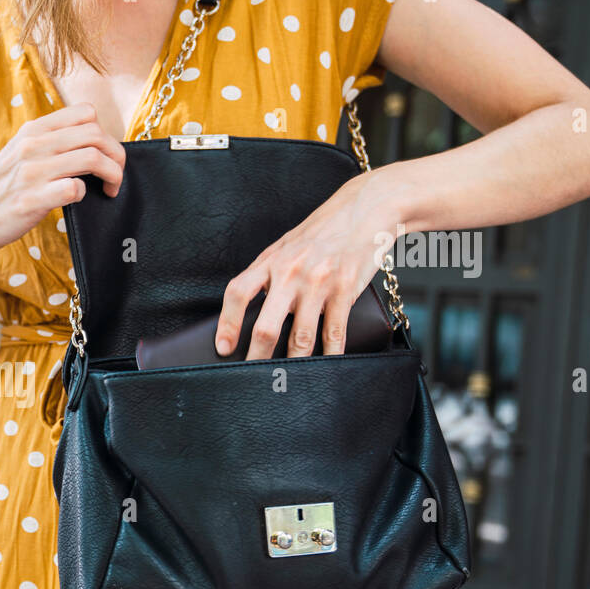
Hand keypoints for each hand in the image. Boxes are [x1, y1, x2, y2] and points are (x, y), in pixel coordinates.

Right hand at [0, 103, 124, 259]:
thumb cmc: (2, 186)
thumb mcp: (21, 151)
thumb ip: (50, 141)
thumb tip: (90, 139)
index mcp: (33, 130)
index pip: (86, 113)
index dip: (105, 133)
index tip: (105, 154)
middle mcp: (33, 146)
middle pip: (96, 134)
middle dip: (116, 156)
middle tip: (116, 175)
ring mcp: (31, 173)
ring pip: (92, 158)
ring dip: (112, 175)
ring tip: (110, 188)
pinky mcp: (31, 200)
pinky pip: (74, 189)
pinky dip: (85, 194)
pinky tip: (79, 200)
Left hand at [215, 170, 400, 360]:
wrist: (366, 209)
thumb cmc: (322, 231)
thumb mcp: (286, 245)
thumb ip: (266, 272)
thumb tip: (247, 306)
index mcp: (271, 261)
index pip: (238, 293)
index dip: (227, 323)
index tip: (223, 347)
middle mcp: (291, 272)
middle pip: (266, 325)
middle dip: (256, 356)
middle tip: (250, 376)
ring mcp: (319, 283)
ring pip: (300, 337)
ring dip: (292, 363)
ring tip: (286, 380)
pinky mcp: (346, 290)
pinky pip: (334, 333)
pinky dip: (329, 355)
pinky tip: (323, 368)